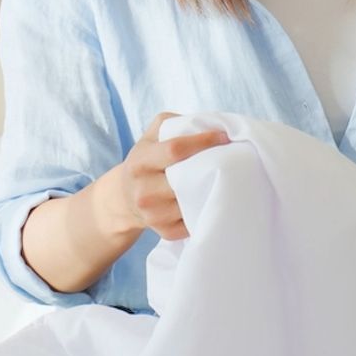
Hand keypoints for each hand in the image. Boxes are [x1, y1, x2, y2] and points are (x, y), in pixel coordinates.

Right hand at [110, 112, 229, 240]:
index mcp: (140, 161)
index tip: (224, 137)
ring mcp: (153, 214)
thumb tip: (211, 124)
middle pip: (186, 179)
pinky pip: (194, 222)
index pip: (175, 149)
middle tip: (231, 158)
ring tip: (226, 178)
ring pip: (194, 202)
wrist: (124, 198)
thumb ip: (176, 124)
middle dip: (212, 167)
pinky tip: (212, 198)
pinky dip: (206, 210)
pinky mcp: (165, 232)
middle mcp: (143, 190)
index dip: (203, 141)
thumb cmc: (147, 161)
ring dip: (214, 190)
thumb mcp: (152, 136)